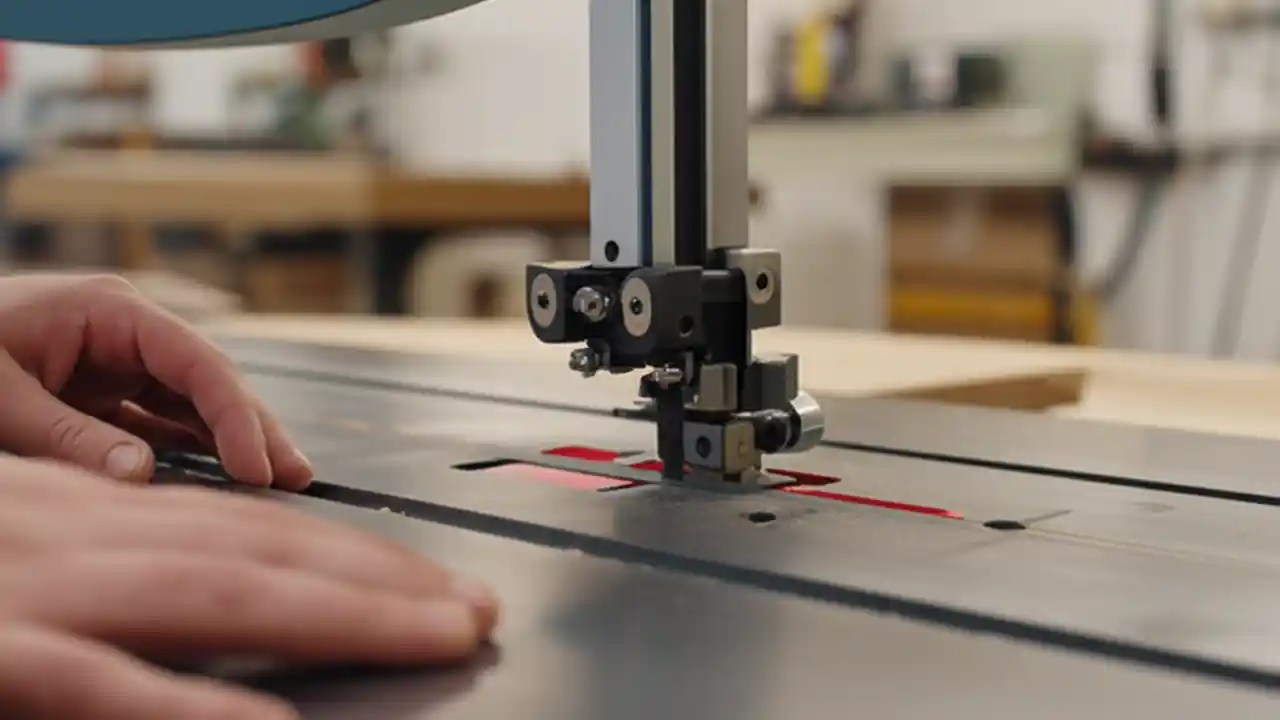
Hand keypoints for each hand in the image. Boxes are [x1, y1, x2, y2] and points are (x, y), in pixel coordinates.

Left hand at [0, 274, 310, 488]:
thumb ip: (68, 438)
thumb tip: (143, 474)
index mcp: (108, 310)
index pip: (194, 361)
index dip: (235, 415)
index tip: (257, 468)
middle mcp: (124, 331)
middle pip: (208, 381)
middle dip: (253, 428)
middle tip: (296, 477)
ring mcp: (114, 361)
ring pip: (190, 403)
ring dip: (228, 442)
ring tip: (272, 483)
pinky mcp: (100, 391)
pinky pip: (157, 422)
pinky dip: (186, 452)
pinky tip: (216, 480)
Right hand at [0, 457, 498, 719]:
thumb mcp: (13, 553)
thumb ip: (107, 567)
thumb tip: (203, 584)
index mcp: (86, 515)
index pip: (244, 524)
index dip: (350, 552)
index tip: (429, 578)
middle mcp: (79, 535)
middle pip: (263, 547)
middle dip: (383, 575)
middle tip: (475, 607)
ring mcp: (37, 591)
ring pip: (220, 592)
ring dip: (346, 612)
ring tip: (439, 634)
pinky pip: (102, 684)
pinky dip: (195, 703)